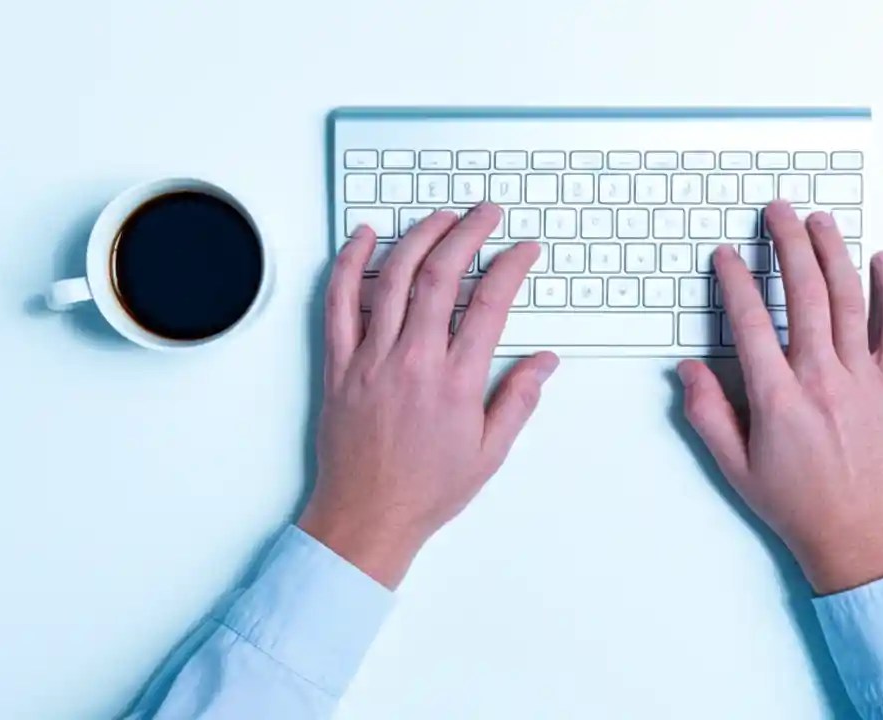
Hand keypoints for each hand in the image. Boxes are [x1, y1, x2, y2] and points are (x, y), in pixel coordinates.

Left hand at [299, 206, 558, 587]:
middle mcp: (413, 361)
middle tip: (486, 214)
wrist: (366, 516)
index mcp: (455, 382)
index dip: (511, 266)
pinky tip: (366, 238)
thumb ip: (518, 400)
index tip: (524, 249)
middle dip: (468, 233)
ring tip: (441, 217)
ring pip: (393, 278)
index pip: (490, 304)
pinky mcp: (340, 364)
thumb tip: (544, 363)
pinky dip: (350, 263)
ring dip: (419, 237)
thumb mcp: (490, 452)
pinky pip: (339, 302)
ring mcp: (371, 358)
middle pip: (441, 275)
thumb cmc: (425, 490)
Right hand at [678, 200, 882, 594]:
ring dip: (833, 254)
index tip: (724, 256)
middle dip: (787, 245)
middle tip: (776, 212)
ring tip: (819, 220)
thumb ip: (707, 414)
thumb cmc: (795, 503)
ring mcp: (862, 379)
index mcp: (778, 399)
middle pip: (804, 294)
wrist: (857, 535)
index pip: (752, 322)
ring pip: (849, 301)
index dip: (735, 282)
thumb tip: (689, 369)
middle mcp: (822, 380)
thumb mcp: (734, 466)